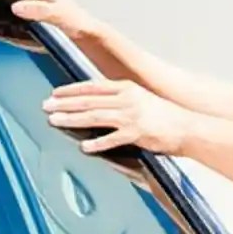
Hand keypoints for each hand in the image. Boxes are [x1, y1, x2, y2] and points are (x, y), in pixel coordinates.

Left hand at [43, 80, 194, 155]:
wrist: (187, 127)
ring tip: (54, 121)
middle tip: (45, 106)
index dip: (71, 90)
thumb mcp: (141, 99)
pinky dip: (97, 143)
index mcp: (126, 88)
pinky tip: (84, 147)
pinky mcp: (137, 134)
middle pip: (89, 100)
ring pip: (95, 116)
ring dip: (72, 119)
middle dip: (64, 104)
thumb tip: (97, 103)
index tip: (54, 93)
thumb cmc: (164, 115)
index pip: (92, 86)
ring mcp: (131, 116)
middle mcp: (126, 99)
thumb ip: (120, 99)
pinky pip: (112, 139)